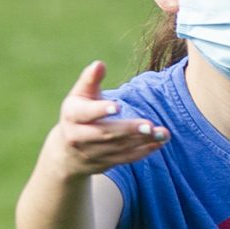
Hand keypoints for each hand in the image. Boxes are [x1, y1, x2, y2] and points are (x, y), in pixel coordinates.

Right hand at [47, 60, 166, 176]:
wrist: (67, 152)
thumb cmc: (78, 113)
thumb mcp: (79, 95)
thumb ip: (90, 79)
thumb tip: (100, 64)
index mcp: (72, 115)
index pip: (85, 114)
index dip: (100, 110)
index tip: (117, 106)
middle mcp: (78, 137)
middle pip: (105, 133)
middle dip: (128, 130)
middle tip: (149, 125)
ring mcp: (91, 153)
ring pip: (118, 148)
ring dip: (142, 141)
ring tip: (162, 132)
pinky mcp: (104, 164)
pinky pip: (125, 159)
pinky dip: (143, 151)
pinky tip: (159, 142)